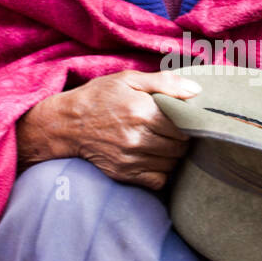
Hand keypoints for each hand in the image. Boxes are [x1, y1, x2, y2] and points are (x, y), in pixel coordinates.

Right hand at [15, 69, 200, 189]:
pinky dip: (162, 172)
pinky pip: (158, 180)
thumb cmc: (99, 98)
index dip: (189, 122)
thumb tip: (196, 91)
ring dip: (174, 155)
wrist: (65, 125)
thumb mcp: (128, 80)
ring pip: (172, 164)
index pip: (184, 125)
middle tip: (175, 131)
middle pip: (180, 146)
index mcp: (142, 112)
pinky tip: (155, 159)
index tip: (184, 119)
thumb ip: (164, 83)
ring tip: (164, 144)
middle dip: (183, 139)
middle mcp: (138, 138)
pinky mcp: (124, 174)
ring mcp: (131, 159)